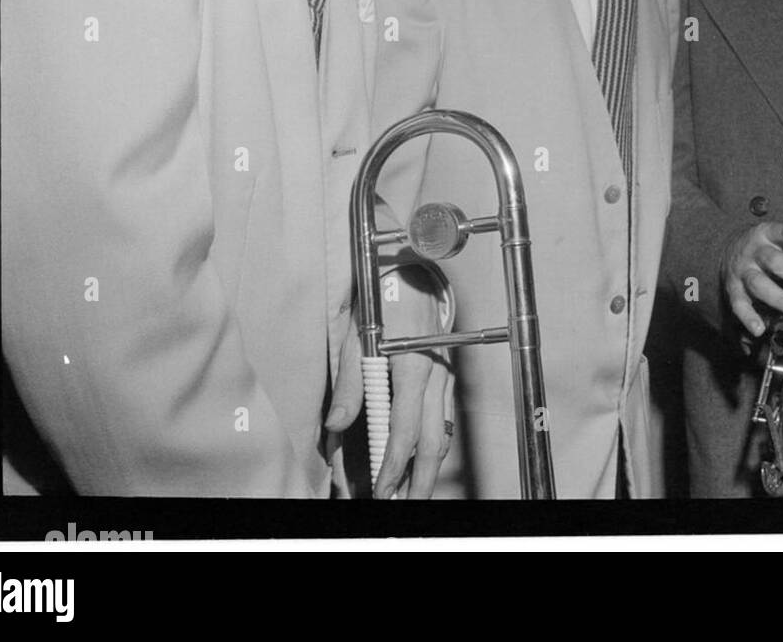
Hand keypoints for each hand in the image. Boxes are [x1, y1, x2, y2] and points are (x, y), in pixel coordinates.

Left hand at [329, 267, 454, 499]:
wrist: (413, 277)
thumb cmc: (384, 305)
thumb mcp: (359, 339)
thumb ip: (350, 384)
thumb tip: (336, 423)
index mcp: (414, 368)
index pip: (405, 430)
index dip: (392, 465)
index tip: (380, 488)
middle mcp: (436, 377)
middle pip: (433, 443)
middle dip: (419, 481)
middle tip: (403, 506)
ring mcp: (445, 379)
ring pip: (443, 435)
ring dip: (429, 470)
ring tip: (412, 495)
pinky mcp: (446, 378)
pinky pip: (444, 420)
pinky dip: (435, 447)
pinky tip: (424, 463)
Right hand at [722, 221, 782, 338]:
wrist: (727, 249)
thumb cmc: (765, 248)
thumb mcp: (781, 242)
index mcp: (769, 233)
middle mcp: (754, 250)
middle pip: (776, 262)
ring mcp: (742, 270)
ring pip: (759, 284)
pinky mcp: (732, 289)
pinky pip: (738, 304)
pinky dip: (748, 317)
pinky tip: (759, 329)